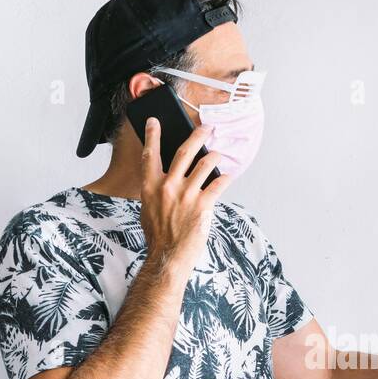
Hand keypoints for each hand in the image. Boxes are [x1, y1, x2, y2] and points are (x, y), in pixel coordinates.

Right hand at [137, 118, 230, 275]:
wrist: (168, 257)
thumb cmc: (158, 236)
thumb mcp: (149, 209)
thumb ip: (156, 192)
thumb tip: (167, 178)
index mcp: (150, 186)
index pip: (150, 154)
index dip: (152, 135)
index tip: (154, 121)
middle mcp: (168, 186)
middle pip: (184, 151)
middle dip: (197, 135)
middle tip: (206, 128)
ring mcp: (186, 194)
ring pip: (205, 164)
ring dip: (215, 156)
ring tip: (219, 154)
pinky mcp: (203, 204)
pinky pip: (218, 184)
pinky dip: (225, 178)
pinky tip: (229, 175)